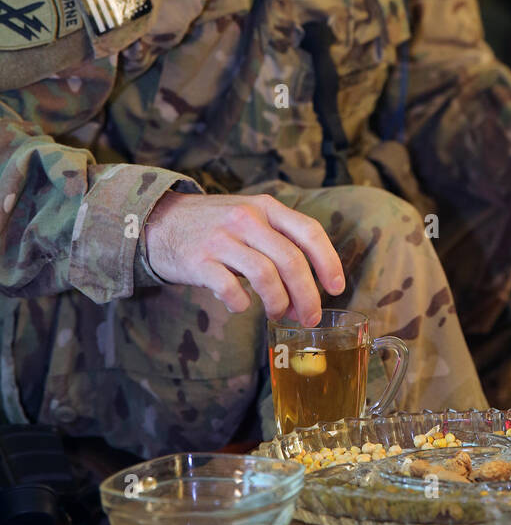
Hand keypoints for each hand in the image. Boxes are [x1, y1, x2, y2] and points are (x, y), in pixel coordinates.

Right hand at [144, 191, 344, 322]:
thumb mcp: (250, 218)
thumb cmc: (214, 226)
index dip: (328, 261)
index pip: (309, 231)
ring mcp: (222, 239)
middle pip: (291, 260)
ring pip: (265, 275)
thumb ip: (278, 244)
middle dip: (307, 295)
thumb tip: (306, 292)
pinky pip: (229, 288)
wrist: (159, 221)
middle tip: (310, 318)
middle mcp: (247, 218)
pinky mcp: (198, 261)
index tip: (337, 288)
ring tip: (278, 315)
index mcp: (266, 207)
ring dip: (278, 302)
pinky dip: (241, 303)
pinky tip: (241, 306)